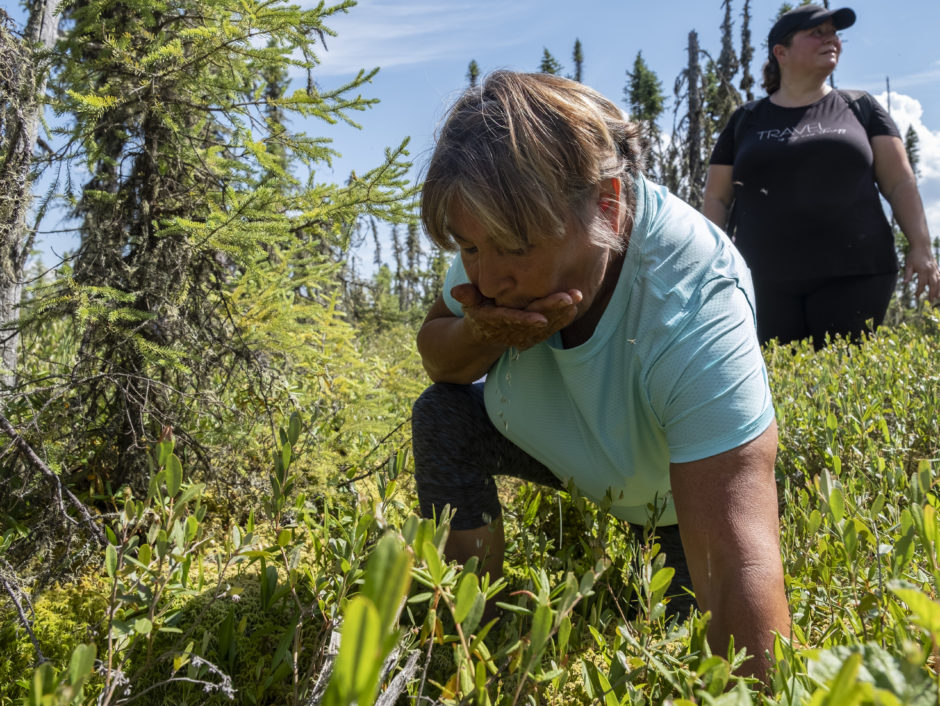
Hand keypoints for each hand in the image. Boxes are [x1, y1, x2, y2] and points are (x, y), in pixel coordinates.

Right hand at [451, 283, 582, 350]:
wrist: (484, 335)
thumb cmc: (477, 310)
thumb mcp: (469, 303)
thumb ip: (467, 295)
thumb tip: (456, 291)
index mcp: (495, 321)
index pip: (511, 320)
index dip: (525, 320)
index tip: (541, 319)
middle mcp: (511, 330)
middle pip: (534, 320)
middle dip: (552, 309)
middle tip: (569, 298)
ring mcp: (525, 334)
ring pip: (546, 325)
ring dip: (562, 313)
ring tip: (577, 297)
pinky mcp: (535, 334)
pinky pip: (551, 328)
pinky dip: (563, 319)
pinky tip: (576, 307)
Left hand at [904, 248, 939, 302]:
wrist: (922, 246)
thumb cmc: (913, 255)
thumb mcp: (908, 265)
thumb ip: (908, 274)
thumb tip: (905, 283)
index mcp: (923, 270)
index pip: (922, 284)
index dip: (919, 291)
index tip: (916, 296)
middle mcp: (931, 270)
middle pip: (933, 284)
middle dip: (932, 293)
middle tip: (930, 301)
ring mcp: (935, 269)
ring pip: (939, 281)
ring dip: (939, 290)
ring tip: (938, 298)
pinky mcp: (937, 268)